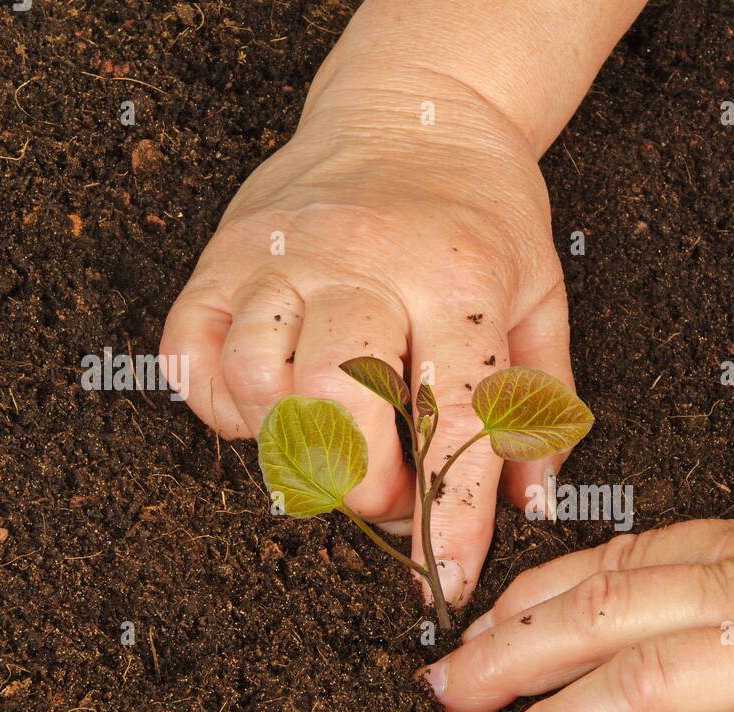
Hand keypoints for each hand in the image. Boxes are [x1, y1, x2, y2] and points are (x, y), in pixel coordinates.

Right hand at [160, 64, 570, 604]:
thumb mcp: (541, 296)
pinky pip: (192, 355)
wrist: (415, 110)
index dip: (454, 516)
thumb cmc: (481, 213)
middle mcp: (363, 263)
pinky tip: (268, 407)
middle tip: (388, 499)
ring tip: (334, 444)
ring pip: (257, 382)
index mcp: (457, 278)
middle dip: (365, 485)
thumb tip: (531, 503)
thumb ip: (540, 403)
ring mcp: (283, 255)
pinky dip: (222, 405)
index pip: (456, 419)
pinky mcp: (223, 256)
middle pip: (339, 403)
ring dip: (294, 446)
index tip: (451, 579)